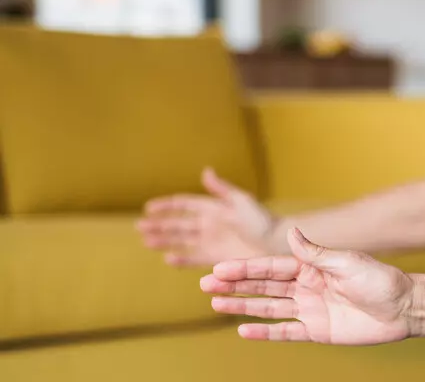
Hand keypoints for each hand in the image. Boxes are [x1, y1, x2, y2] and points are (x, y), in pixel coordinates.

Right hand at [137, 168, 274, 266]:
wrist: (279, 244)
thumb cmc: (264, 221)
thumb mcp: (242, 202)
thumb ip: (221, 189)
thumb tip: (204, 171)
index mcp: (215, 208)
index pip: (185, 204)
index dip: (168, 205)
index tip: (149, 207)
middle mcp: (211, 225)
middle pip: (179, 224)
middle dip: (160, 225)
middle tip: (139, 226)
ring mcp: (213, 242)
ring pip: (182, 241)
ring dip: (164, 241)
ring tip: (147, 241)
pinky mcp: (217, 258)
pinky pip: (195, 258)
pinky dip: (182, 258)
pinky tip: (168, 258)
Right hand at [202, 228, 418, 344]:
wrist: (405, 308)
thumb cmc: (380, 280)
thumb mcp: (347, 262)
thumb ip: (315, 253)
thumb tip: (292, 231)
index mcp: (313, 266)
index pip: (271, 266)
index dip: (245, 268)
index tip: (218, 269)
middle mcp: (307, 287)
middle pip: (263, 286)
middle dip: (235, 285)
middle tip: (204, 285)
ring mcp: (310, 309)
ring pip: (268, 307)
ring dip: (242, 307)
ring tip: (215, 304)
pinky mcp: (318, 331)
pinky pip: (285, 332)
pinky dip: (265, 332)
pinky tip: (242, 330)